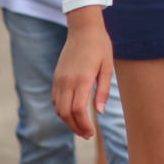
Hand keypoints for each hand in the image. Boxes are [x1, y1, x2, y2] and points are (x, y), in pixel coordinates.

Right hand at [54, 10, 114, 139]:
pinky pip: (56, 99)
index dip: (83, 125)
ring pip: (58, 108)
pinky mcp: (56, 77)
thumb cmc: (100, 46)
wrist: (83, 29)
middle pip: (65, 113)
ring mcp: (59, 79)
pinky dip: (62, 110)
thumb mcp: (107, 67)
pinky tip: (73, 112)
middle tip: (87, 134)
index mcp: (82, 79)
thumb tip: (99, 112)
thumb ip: (103, 90)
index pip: (77, 110)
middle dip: (75, 127)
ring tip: (81, 126)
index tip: (90, 133)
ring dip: (68, 121)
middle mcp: (67, 81)